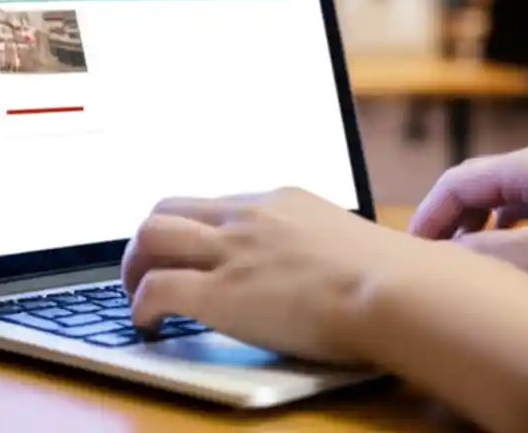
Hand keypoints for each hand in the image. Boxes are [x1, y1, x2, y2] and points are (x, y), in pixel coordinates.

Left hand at [121, 188, 429, 362]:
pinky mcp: (220, 294)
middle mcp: (249, 218)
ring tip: (136, 295)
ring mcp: (232, 252)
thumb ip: (322, 245)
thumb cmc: (389, 276)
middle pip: (170, 208)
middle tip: (149, 268)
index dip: (196, 230)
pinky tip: (148, 325)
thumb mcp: (348, 241)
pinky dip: (140, 307)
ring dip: (133, 266)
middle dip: (150, 239)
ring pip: (150, 237)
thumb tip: (328, 267)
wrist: (393, 290)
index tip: (195, 251)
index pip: (217, 204)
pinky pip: (155, 290)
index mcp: (281, 202)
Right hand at [409, 144, 527, 287]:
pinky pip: (519, 218)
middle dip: (447, 222)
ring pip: (495, 204)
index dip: (429, 215)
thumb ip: (489, 253)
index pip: (458, 181)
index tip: (413, 250)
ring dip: (473, 231)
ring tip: (461, 265)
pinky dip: (499, 237)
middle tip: (429, 260)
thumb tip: (445, 255)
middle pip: (473, 188)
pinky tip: (502, 263)